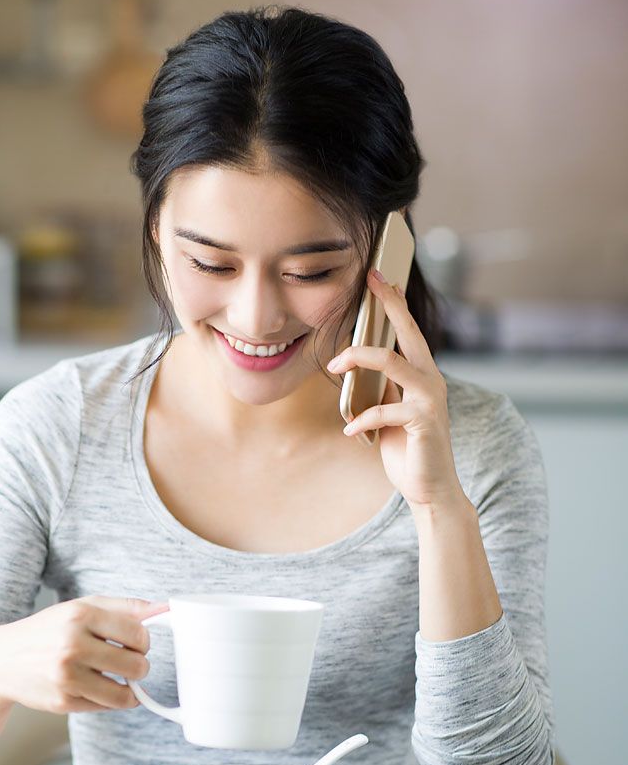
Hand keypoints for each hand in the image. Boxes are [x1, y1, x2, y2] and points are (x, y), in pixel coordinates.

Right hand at [0, 595, 167, 713]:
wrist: (2, 661)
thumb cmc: (48, 631)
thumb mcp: (82, 608)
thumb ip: (125, 607)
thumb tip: (164, 608)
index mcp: (80, 616)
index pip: (139, 635)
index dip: (143, 642)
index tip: (135, 644)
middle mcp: (72, 645)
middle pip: (137, 666)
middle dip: (138, 666)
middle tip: (125, 662)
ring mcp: (67, 677)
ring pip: (125, 694)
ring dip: (127, 689)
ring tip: (115, 678)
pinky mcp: (63, 702)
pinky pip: (106, 707)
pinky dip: (108, 700)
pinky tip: (94, 687)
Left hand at [327, 269, 465, 511]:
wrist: (430, 488)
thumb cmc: (409, 450)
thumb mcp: (394, 412)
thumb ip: (386, 388)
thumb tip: (361, 366)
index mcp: (423, 375)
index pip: (408, 330)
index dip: (394, 302)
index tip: (377, 276)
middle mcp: (431, 380)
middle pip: (408, 331)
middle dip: (389, 304)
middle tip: (371, 280)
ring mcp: (429, 399)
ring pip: (393, 362)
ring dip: (358, 359)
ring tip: (335, 366)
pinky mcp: (423, 421)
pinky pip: (384, 409)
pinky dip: (362, 418)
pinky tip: (350, 430)